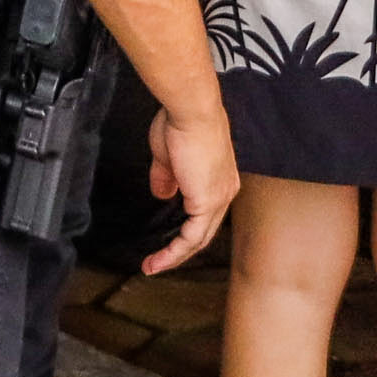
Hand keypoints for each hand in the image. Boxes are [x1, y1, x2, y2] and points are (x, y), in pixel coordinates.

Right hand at [143, 106, 237, 271]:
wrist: (190, 110)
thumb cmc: (180, 122)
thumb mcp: (167, 156)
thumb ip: (166, 178)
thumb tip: (162, 194)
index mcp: (219, 178)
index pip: (205, 213)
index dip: (185, 229)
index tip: (164, 238)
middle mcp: (225, 190)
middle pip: (204, 231)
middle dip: (179, 250)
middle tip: (157, 262)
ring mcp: (219, 197)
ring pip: (199, 238)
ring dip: (174, 256)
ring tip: (152, 266)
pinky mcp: (207, 201)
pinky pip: (191, 237)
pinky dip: (174, 251)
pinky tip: (159, 259)